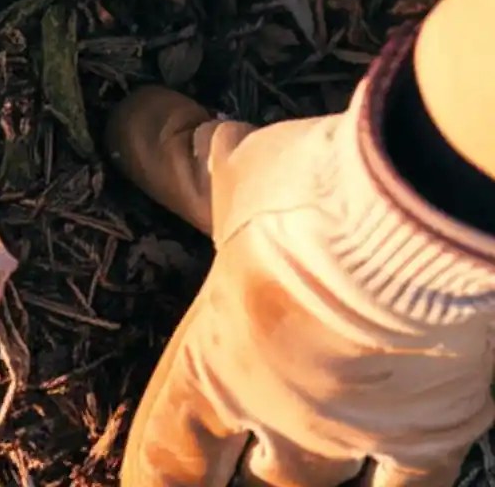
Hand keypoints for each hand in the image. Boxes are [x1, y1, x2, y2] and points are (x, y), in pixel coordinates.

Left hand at [108, 23, 494, 481]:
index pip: (168, 455)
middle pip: (256, 485)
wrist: (430, 213)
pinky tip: (396, 474)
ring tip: (310, 468)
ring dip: (314, 483)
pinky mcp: (437, 428)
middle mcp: (283, 417)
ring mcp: (361, 432)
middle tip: (247, 473)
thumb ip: (178, 159)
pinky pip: (414, 486)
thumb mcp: (231, 172)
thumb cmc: (316, 195)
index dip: (152, 482)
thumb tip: (127, 115)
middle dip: (246, 482)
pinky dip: (400, 483)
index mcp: (217, 366)